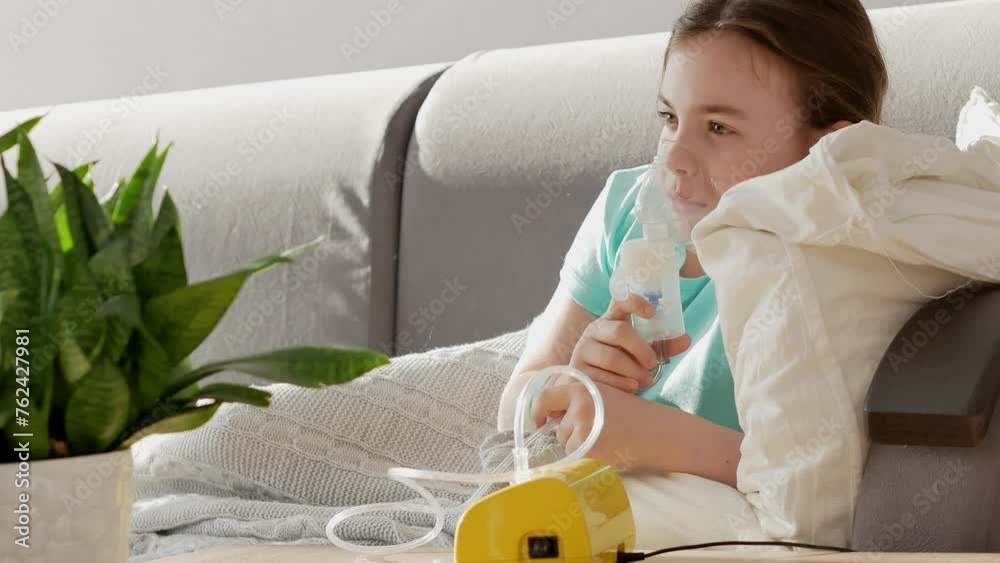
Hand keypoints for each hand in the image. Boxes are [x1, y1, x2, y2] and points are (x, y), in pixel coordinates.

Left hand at [531, 380, 648, 468]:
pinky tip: (609, 450)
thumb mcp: (603, 396)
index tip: (538, 421)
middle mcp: (578, 405)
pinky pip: (577, 457)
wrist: (658, 432)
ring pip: (568, 443)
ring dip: (581, 445)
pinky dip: (589, 458)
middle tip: (599, 433)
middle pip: (558, 427)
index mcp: (581, 388)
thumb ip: (578, 400)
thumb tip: (548, 415)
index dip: (537, 411)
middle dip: (572, 433)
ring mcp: (583, 427)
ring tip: (607, 439)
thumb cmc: (632, 415)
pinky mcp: (589, 448)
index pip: (544, 398)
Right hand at [567, 293, 690, 392]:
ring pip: (611, 358)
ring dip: (633, 371)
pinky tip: (631, 387)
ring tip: (645, 380)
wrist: (592, 384)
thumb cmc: (621, 362)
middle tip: (653, 363)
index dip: (635, 302)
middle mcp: (594, 330)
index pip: (620, 300)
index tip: (651, 312)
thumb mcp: (641, 350)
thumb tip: (686, 339)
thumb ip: (662, 345)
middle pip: (619, 332)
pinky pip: (602, 377)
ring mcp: (583, 349)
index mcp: (611, 319)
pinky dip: (621, 384)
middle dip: (641, 349)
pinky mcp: (578, 370)